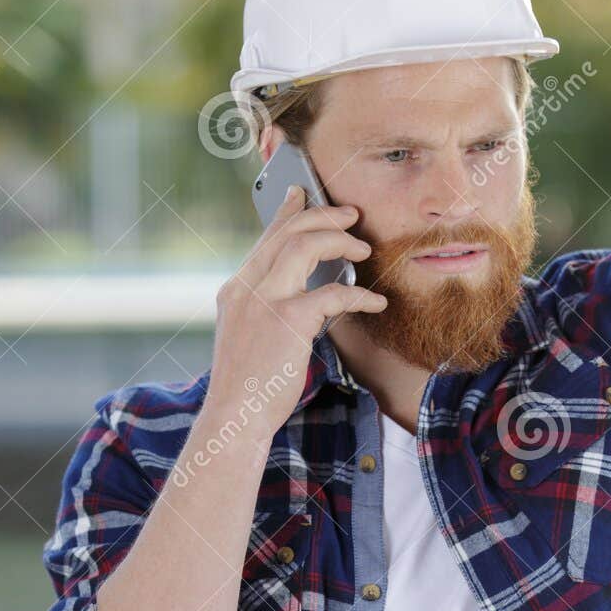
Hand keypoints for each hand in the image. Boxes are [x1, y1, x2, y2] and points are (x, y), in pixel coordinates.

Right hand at [207, 186, 386, 442]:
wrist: (234, 417)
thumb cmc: (248, 388)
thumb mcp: (250, 340)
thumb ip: (269, 312)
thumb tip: (307, 298)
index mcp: (235, 291)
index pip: (264, 240)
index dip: (286, 213)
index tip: (302, 193)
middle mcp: (245, 289)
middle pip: (286, 233)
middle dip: (322, 216)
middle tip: (350, 215)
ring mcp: (264, 302)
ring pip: (304, 247)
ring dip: (339, 241)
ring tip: (364, 250)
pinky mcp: (287, 321)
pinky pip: (331, 293)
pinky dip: (358, 294)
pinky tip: (376, 302)